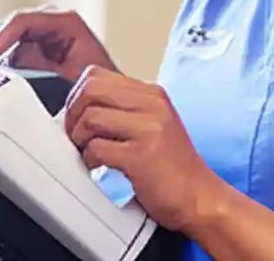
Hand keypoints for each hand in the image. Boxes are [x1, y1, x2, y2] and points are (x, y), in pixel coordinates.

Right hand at [0, 5, 117, 79]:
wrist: (110, 101)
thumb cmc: (99, 89)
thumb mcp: (71, 80)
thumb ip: (43, 69)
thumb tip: (15, 63)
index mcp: (66, 22)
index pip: (22, 21)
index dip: (0, 38)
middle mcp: (52, 23)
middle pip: (9, 27)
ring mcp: (43, 35)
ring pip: (6, 38)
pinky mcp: (35, 50)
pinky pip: (9, 51)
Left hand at [64, 66, 227, 232]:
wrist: (200, 197)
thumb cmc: (173, 167)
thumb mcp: (154, 124)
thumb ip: (125, 109)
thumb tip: (81, 105)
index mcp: (152, 94)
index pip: (98, 75)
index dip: (78, 96)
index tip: (77, 116)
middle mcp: (151, 105)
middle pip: (90, 90)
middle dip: (73, 114)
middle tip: (77, 136)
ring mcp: (148, 129)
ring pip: (90, 118)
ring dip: (81, 140)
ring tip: (90, 154)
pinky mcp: (140, 156)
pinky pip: (97, 148)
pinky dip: (90, 160)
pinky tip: (100, 167)